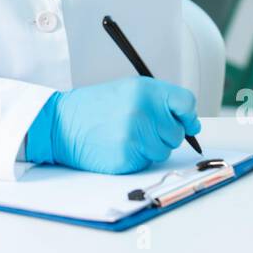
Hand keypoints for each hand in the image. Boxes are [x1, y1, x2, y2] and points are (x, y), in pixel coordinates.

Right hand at [25, 77, 200, 173]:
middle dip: (162, 133)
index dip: (187, 115)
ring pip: (163, 150)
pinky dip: (136, 158)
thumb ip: (159, 101)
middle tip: (138, 126)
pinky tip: (118, 146)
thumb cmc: (95, 108)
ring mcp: (136, 135)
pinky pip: (147, 163)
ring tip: (124, 135)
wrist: (61, 123)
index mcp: (146, 90)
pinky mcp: (128, 157)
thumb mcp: (128, 90)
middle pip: (177, 132)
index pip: (186, 103)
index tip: (185, 122)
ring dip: (149, 147)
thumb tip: (191, 124)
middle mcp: (144, 111)